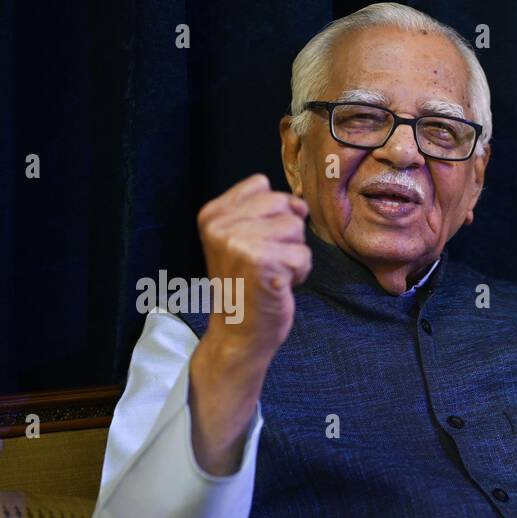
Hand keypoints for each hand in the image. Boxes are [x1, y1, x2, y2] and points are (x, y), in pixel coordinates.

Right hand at [196, 172, 310, 356]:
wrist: (238, 332)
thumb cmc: (247, 286)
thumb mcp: (245, 239)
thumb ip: (268, 211)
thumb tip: (300, 204)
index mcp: (212, 214)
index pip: (261, 185)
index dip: (273, 213)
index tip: (257, 241)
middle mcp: (221, 226)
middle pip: (282, 205)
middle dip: (287, 235)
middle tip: (266, 261)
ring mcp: (239, 243)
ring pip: (296, 228)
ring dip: (293, 254)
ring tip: (272, 273)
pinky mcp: (261, 263)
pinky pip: (303, 255)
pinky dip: (299, 273)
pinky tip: (279, 285)